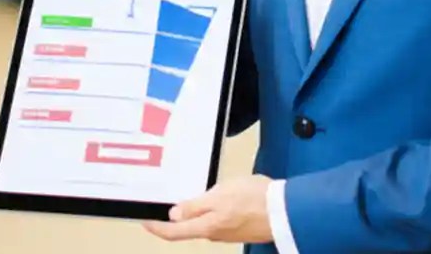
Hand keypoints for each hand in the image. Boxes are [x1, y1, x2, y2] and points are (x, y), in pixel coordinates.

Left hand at [142, 175, 273, 243]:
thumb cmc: (254, 199)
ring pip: (206, 223)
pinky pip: (221, 221)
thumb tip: (174, 214)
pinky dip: (215, 211)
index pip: (174, 232)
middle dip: (178, 218)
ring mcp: (229, 234)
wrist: (286, 210)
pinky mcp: (241, 229)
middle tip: (169, 204)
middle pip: (189, 229)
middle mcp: (215, 235)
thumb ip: (195, 206)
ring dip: (199, 212)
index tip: (145, 221)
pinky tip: (222, 199)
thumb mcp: (220, 195)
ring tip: (197, 196)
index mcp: (206, 227)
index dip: (157, 228)